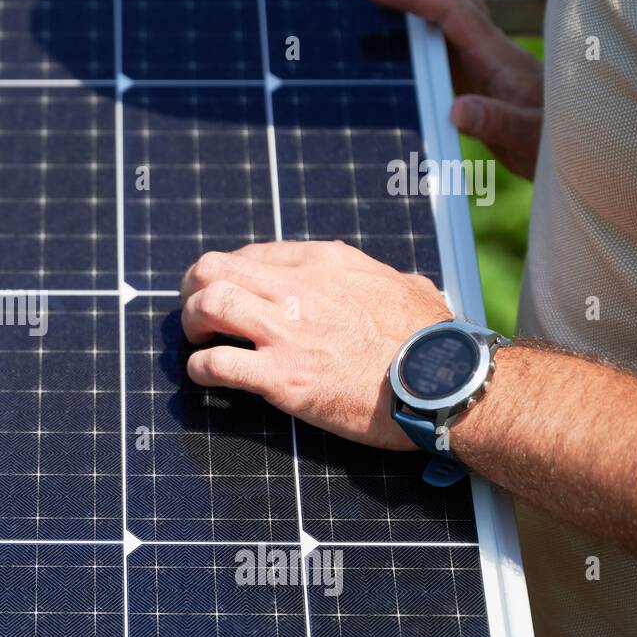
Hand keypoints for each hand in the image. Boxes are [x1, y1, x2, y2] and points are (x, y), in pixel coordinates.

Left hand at [180, 241, 452, 449]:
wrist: (445, 383)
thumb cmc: (435, 342)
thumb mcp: (411, 290)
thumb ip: (392, 281)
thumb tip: (405, 285)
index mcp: (325, 262)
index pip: (252, 253)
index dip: (231, 274)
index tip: (231, 294)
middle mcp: (298, 288)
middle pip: (213, 268)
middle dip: (194, 290)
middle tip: (198, 316)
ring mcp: (287, 331)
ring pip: (206, 305)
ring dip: (191, 325)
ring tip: (199, 342)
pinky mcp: (281, 377)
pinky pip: (216, 362)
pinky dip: (201, 369)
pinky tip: (207, 376)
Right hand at [365, 0, 543, 178]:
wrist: (573, 148)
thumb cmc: (551, 143)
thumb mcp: (525, 138)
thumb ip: (494, 121)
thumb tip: (456, 109)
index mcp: (496, 58)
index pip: (451, 13)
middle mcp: (490, 49)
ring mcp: (483, 59)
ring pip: (453, 7)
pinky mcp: (477, 74)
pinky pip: (448, 33)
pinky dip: (430, 12)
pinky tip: (416, 12)